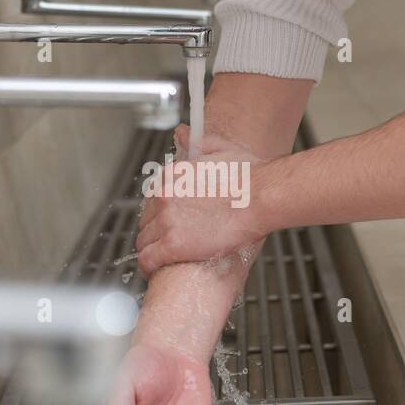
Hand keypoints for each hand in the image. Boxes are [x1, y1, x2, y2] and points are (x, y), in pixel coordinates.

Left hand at [135, 125, 269, 276]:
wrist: (261, 197)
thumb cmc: (249, 177)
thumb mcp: (220, 148)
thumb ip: (195, 142)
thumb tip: (181, 133)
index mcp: (172, 176)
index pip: (152, 199)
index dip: (160, 213)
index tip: (169, 222)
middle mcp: (163, 196)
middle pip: (146, 221)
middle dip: (155, 232)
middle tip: (168, 242)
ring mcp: (166, 221)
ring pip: (143, 242)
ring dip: (151, 250)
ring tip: (163, 259)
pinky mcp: (172, 245)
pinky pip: (148, 260)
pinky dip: (149, 267)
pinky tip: (155, 272)